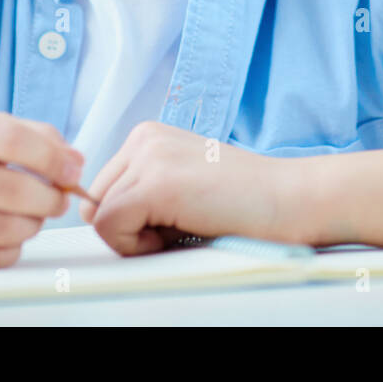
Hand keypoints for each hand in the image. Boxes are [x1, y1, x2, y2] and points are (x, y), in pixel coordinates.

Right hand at [0, 101, 83, 269]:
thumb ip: (24, 134)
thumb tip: (75, 161)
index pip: (13, 140)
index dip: (54, 157)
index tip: (73, 168)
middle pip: (16, 191)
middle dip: (51, 198)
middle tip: (58, 198)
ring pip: (9, 230)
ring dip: (32, 224)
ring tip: (28, 215)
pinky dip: (9, 248)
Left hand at [79, 121, 294, 254]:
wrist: (291, 199)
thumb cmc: (244, 201)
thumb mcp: (182, 184)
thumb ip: (141, 190)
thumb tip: (91, 214)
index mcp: (148, 136)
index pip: (102, 188)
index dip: (129, 217)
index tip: (171, 219)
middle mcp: (144, 138)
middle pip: (95, 200)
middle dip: (128, 225)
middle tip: (178, 226)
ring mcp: (149, 157)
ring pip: (99, 216)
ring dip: (135, 236)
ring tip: (183, 226)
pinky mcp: (156, 183)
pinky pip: (109, 227)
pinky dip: (136, 246)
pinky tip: (178, 234)